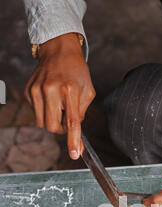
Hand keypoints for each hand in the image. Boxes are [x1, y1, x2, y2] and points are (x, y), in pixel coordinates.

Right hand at [25, 33, 95, 158]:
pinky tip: (50, 98)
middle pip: (53, 127)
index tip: (75, 154)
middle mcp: (51, 89)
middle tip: (67, 117)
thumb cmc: (77, 72)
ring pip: (42, 123)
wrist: (59, 51)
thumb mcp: (88, 91)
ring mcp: (37, 89)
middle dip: (61, 129)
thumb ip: (82, 113)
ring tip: (59, 106)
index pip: (71, 122)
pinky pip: (36, 113)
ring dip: (52, 121)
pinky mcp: (29, 90)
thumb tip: (76, 137)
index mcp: (70, 89)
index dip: (73, 140)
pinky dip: (45, 111)